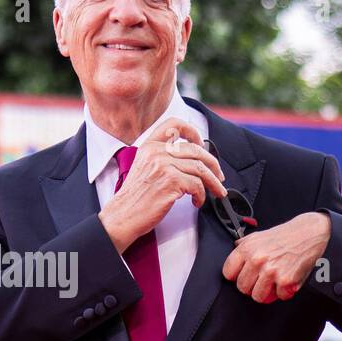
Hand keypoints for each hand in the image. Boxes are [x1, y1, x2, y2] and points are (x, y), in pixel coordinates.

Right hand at [97, 120, 226, 252]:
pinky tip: (197, 201)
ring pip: (200, 168)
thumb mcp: (143, 168)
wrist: (123, 216)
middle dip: (213, 163)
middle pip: (196, 150)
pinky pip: (197, 185)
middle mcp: (156, 152)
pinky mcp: (171, 181)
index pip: (174, 124)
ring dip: (213, 182)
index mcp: (149, 146)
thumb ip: (162, 158)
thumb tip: (191, 159)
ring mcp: (164, 166)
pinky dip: (201, 195)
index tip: (201, 143)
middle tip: (219, 175)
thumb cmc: (134, 198)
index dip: (192, 131)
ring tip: (216, 191)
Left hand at [222, 212, 330, 302]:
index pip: (228, 273)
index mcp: (247, 249)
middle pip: (242, 287)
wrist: (309, 232)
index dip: (236, 276)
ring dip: (266, 293)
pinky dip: (284, 292)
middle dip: (251, 286)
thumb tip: (234, 252)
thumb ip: (244, 245)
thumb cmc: (285, 235)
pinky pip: (279, 296)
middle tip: (261, 280)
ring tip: (272, 283)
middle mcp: (257, 260)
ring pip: (257, 296)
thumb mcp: (258, 236)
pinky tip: (287, 280)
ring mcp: (271, 271)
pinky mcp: (286, 280)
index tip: (243, 276)